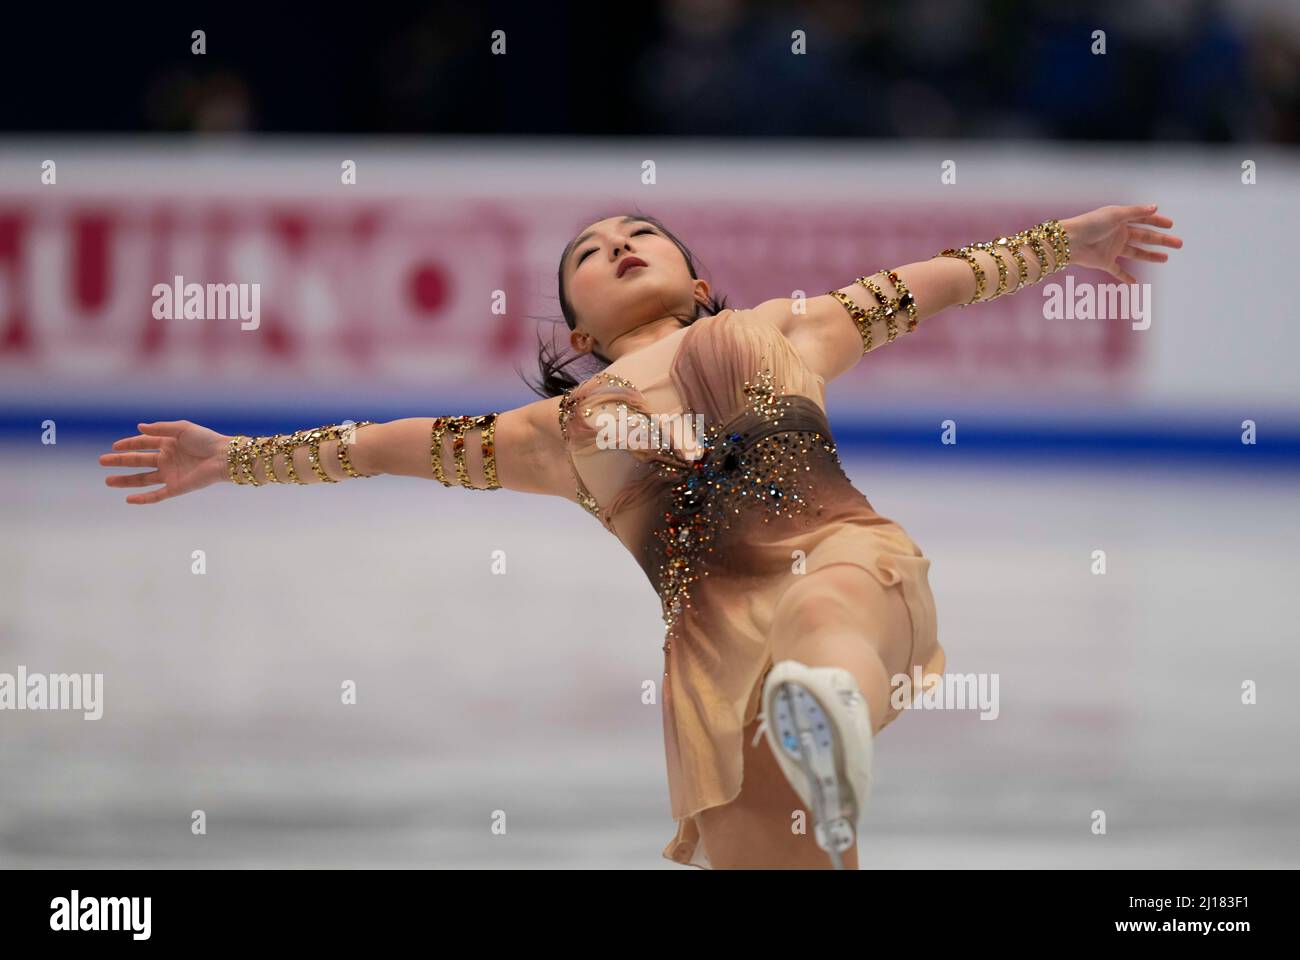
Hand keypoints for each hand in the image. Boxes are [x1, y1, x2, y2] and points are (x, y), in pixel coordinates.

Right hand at [100, 420, 230, 504]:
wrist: (223, 457)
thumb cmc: (206, 440)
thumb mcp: (182, 428)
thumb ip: (161, 428)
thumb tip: (140, 427)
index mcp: (169, 444)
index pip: (144, 444)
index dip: (129, 444)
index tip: (114, 446)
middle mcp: (167, 460)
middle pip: (138, 461)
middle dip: (120, 461)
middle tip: (102, 461)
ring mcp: (171, 475)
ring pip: (143, 479)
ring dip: (125, 480)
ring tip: (108, 480)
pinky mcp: (177, 488)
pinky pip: (157, 495)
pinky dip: (143, 499)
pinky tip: (128, 499)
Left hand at [1059, 204, 1182, 283]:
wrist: (1070, 242)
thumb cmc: (1091, 224)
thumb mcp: (1116, 215)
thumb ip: (1136, 212)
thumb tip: (1155, 207)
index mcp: (1120, 220)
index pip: (1143, 220)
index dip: (1157, 222)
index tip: (1171, 225)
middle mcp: (1118, 234)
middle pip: (1144, 237)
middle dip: (1162, 240)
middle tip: (1179, 244)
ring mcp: (1112, 249)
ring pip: (1136, 253)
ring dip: (1150, 256)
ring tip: (1165, 259)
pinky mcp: (1104, 263)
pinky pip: (1117, 271)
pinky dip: (1125, 277)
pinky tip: (1135, 283)